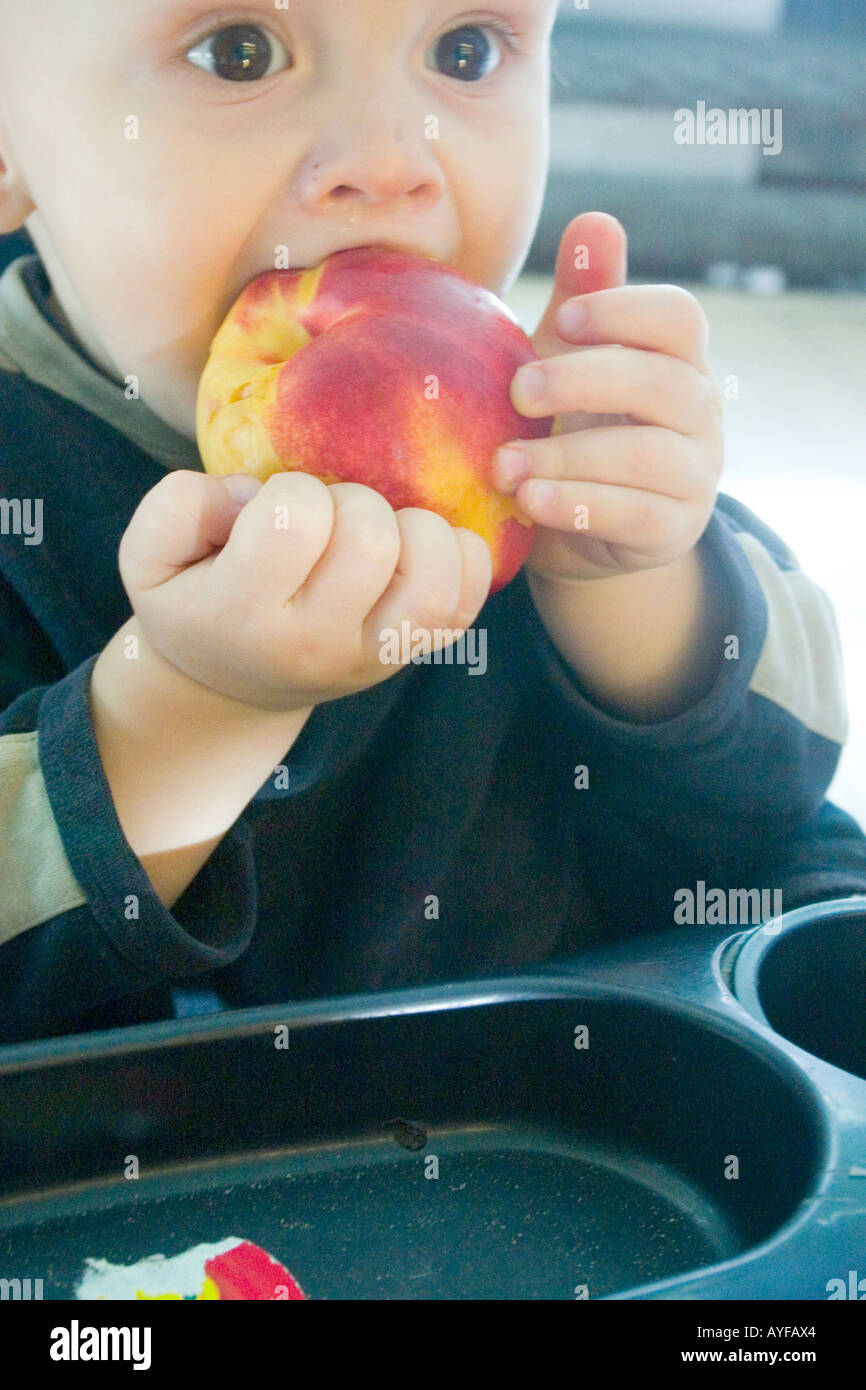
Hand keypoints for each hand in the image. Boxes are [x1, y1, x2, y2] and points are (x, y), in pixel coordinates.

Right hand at [118, 471, 491, 711]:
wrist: (231, 682)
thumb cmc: (194, 602)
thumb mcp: (148, 558)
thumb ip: (177, 505)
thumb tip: (255, 492)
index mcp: (244, 612)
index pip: (294, 521)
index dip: (292, 490)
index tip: (278, 507)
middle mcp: (315, 642)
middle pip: (369, 540)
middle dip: (354, 502)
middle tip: (330, 518)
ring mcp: (374, 655)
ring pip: (433, 580)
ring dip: (417, 530)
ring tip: (384, 531)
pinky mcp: (414, 654)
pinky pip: (468, 601)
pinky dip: (462, 558)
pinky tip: (423, 545)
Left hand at [494, 212, 723, 583]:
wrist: (576, 531)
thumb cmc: (572, 427)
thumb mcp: (568, 361)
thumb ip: (582, 298)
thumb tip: (594, 219)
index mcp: (677, 359)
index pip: (680, 318)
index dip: (626, 311)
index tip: (566, 320)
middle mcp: (700, 413)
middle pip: (664, 383)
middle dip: (584, 382)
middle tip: (516, 391)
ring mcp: (695, 476)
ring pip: (646, 455)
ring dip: (567, 457)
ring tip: (503, 464)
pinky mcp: (672, 531)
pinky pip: (635, 515)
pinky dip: (578, 505)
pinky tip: (528, 500)